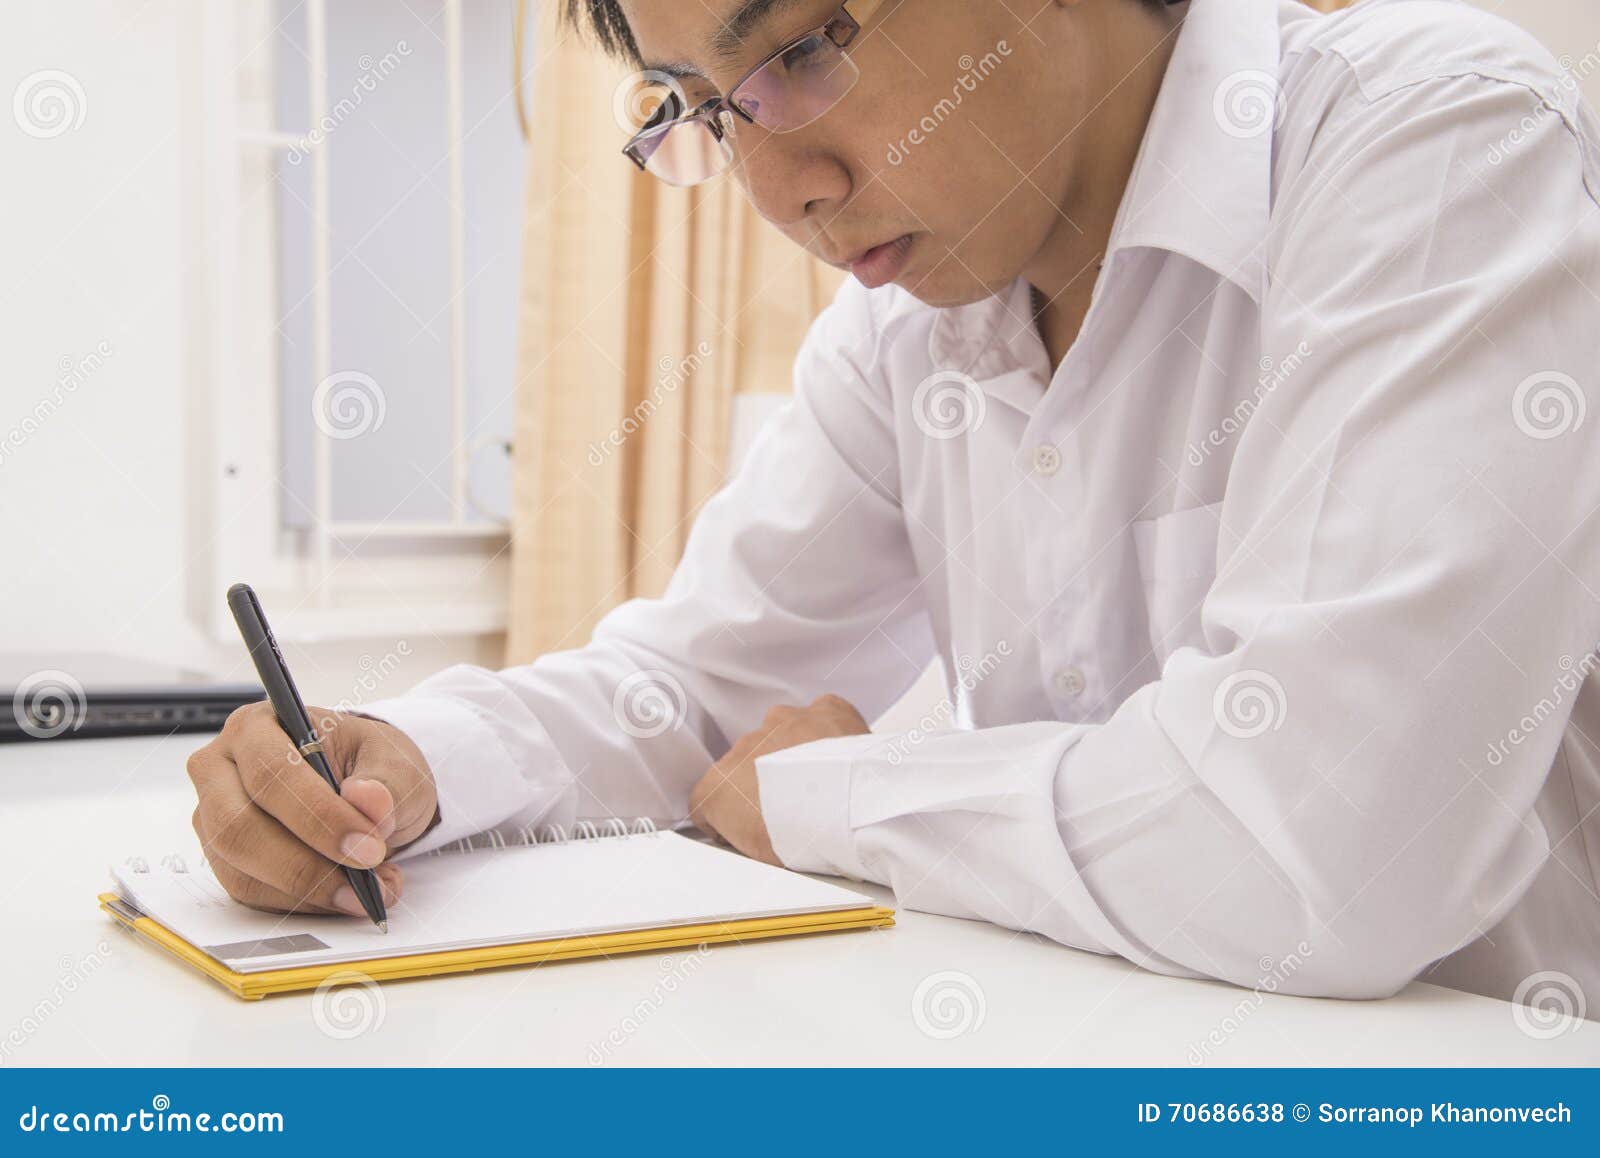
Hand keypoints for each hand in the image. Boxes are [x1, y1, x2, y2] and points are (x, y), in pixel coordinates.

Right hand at [187, 702, 437, 914]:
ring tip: (371, 890)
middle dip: (308, 864)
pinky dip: (305, 903)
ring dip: (311, 891)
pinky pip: (253, 894)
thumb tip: (368, 801)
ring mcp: (214, 818)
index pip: (272, 775)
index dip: (318, 817)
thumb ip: (385, 782)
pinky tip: (346, 895)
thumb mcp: (394, 762)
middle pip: (240, 828)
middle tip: (366, 878)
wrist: (363, 791)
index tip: (368, 847)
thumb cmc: (368, 764)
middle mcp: (221, 770)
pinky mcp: (225, 860)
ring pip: (242, 870)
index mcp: (257, 727)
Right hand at [689, 694, 869, 864]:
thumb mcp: (758, 854)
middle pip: (749, 763)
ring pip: (783, 735)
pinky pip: (820, 716)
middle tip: (796, 808)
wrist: (851, 809)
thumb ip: (745, 834)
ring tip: (822, 784)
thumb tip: (757, 836)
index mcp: (720, 783)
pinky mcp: (822, 711)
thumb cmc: (806, 835)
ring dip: (796, 754)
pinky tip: (841, 759)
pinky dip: (829, 734)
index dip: (732, 815)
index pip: (710, 796)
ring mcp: (784, 723)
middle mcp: (746, 746)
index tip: (751, 825)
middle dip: (767, 781)